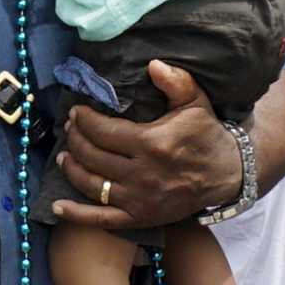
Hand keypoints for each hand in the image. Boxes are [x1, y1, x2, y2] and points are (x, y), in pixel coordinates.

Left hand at [52, 62, 229, 228]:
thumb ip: (175, 81)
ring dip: (72, 168)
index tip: (77, 113)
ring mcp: (138, 199)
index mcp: (151, 143)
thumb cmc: (207, 135)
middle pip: (92, 156)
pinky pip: (101, 219)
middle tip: (70, 130)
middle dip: (75, 140)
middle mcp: (141, 174)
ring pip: (91, 184)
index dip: (84, 121)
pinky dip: (76, 214)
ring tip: (65, 156)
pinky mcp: (139, 218)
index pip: (103, 131)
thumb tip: (153, 65)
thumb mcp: (195, 103)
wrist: (227, 175)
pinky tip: (57, 206)